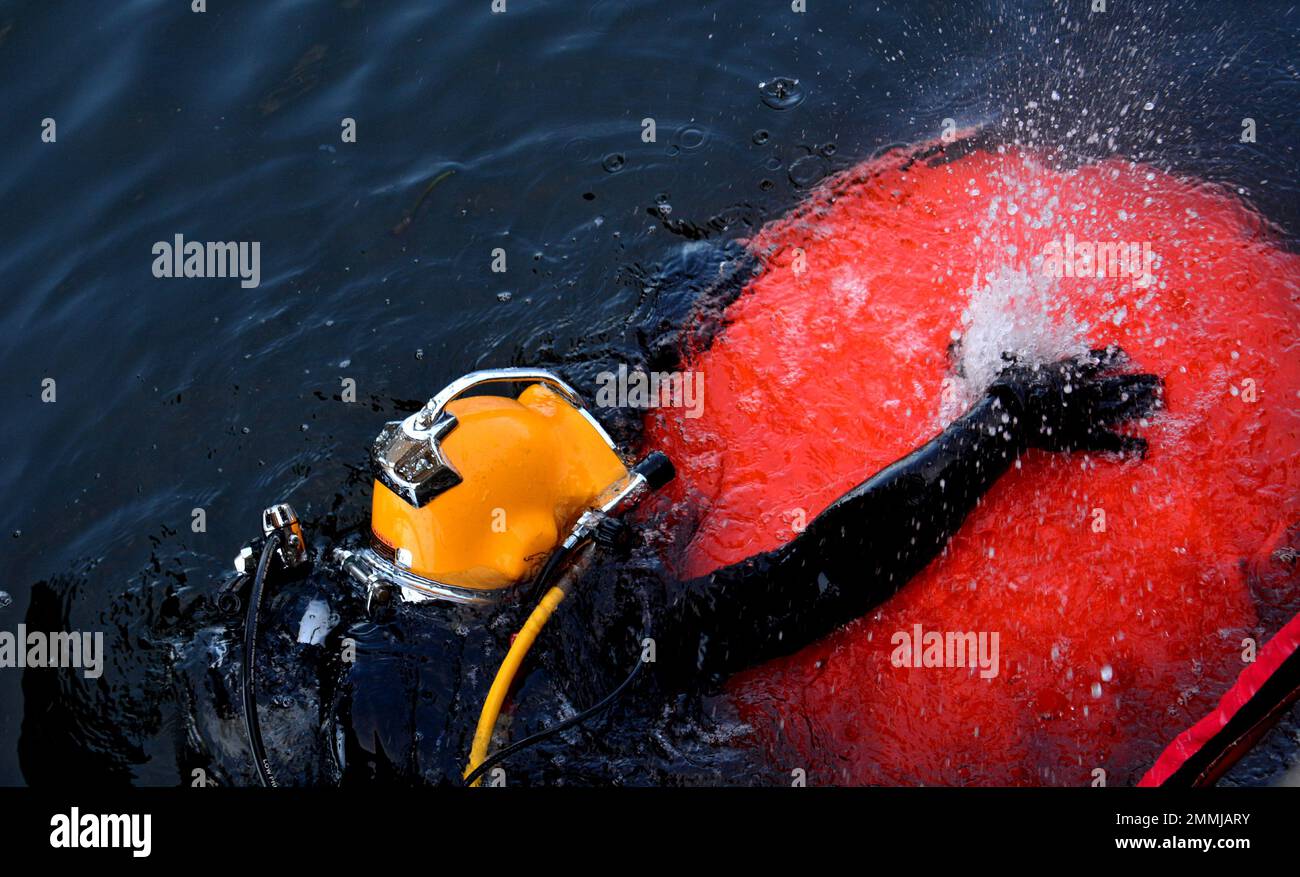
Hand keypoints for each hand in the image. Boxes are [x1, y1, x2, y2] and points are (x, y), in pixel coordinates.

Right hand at [989, 347, 1162, 455]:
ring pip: (1121, 408)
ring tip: (1158, 402)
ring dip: (1142, 405)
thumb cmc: (1010, 389)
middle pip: (1118, 385)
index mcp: (1069, 372)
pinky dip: (1128, 445)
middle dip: (1138, 382)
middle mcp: (1085, 391)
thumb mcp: (1011, 368)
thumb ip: (1013, 362)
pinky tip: (1145, 446)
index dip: (1112, 357)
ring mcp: (1088, 414)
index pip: (1096, 360)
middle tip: (1158, 382)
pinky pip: (1111, 441)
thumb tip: (1004, 355)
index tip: (1125, 354)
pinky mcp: (1085, 436)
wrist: (1014, 413)